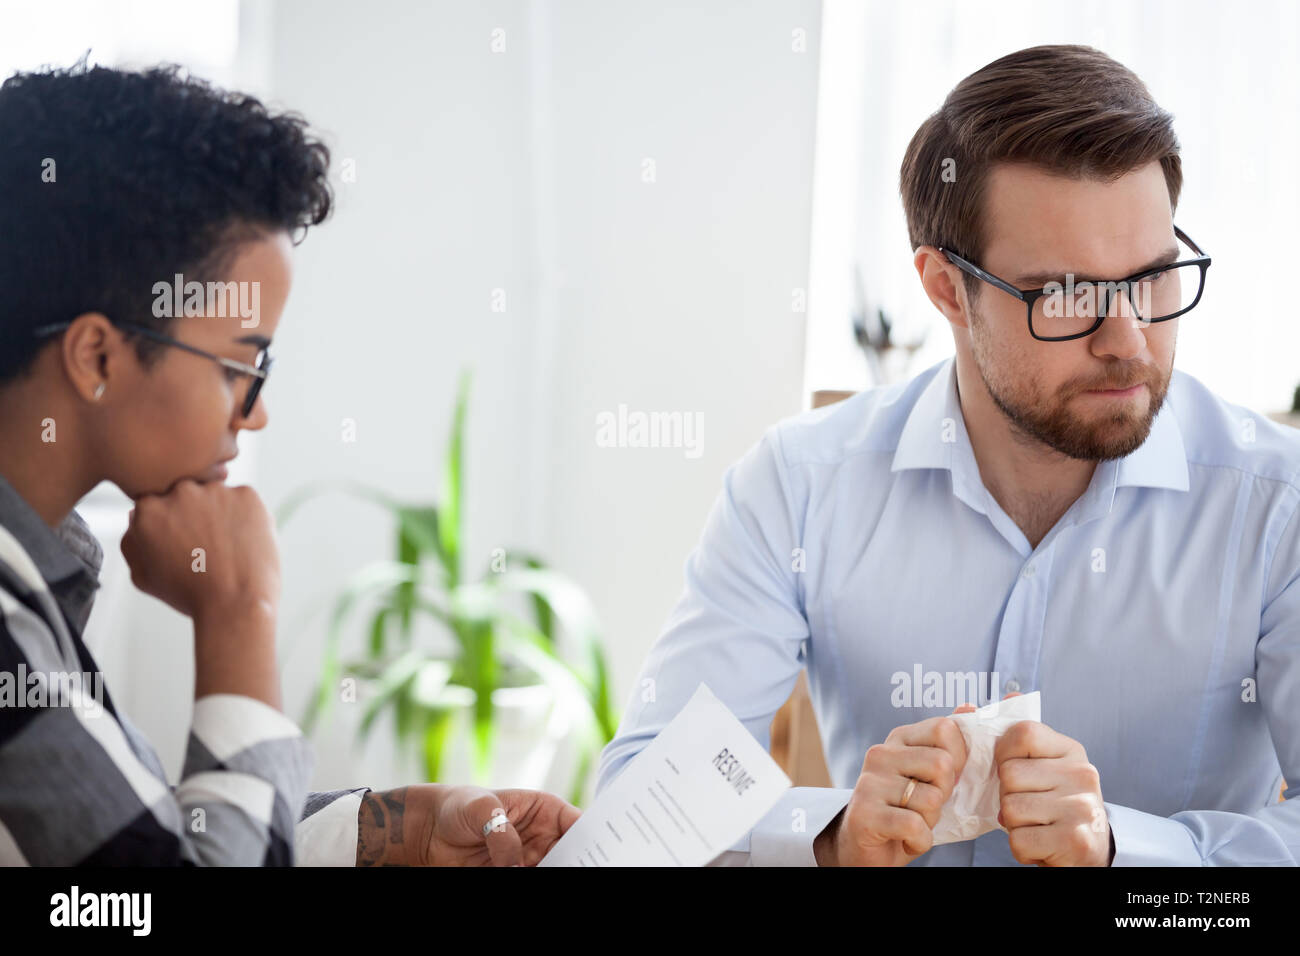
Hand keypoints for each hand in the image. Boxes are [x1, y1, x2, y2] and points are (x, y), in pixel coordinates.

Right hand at [120, 479, 279, 618]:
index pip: (157, 503)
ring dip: (219, 513)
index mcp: (148, 508)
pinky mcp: (246, 494)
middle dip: (194, 514)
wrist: (234, 604)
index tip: (182, 544)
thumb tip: (135, 514)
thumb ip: (131, 541)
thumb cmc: (188, 594)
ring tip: (226, 548)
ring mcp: (215, 491)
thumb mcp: (143, 575)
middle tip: (207, 547)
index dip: (170, 524)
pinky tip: (243, 543)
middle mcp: (180, 491)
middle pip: (186, 494)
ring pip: (215, 496)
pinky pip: (243, 500)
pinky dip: (245, 517)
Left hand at [357, 785, 580, 865]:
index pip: (578, 825)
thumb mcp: (480, 808)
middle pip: (571, 855)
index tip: (598, 853)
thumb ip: (502, 834)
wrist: (429, 833)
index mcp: (545, 810)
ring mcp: (529, 860)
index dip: (592, 839)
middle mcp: (542, 837)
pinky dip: (536, 883)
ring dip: (555, 873)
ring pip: (553, 871)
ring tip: (540, 869)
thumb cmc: (458, 806)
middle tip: (580, 869)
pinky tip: (527, 878)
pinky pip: (531, 881)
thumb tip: (514, 866)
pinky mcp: (513, 875)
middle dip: (577, 864)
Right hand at [814, 713, 967, 865]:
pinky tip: (905, 839)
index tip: (943, 780)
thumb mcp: (928, 774)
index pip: (945, 729)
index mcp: (899, 739)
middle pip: (942, 765)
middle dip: (944, 795)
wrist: (864, 848)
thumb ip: (947, 743)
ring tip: (911, 822)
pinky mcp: (864, 813)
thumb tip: (969, 706)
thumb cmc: (904, 809)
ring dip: (930, 822)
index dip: (958, 759)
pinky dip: (919, 841)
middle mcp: (880, 754)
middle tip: (924, 806)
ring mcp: (869, 783)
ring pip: (931, 799)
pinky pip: (914, 826)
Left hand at [993, 720, 1109, 865]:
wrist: (1091, 854)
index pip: (1020, 733)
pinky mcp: (1076, 841)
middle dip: (1007, 795)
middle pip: (1009, 775)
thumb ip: (1021, 735)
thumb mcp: (1044, 766)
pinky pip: (1019, 840)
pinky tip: (1042, 842)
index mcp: (1071, 751)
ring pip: (1010, 808)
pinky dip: (1022, 847)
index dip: (1004, 754)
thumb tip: (1010, 695)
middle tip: (1030, 806)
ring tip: (1037, 824)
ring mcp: (1081, 807)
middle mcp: (1082, 774)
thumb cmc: (1056, 807)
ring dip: (1014, 824)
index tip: (1015, 770)